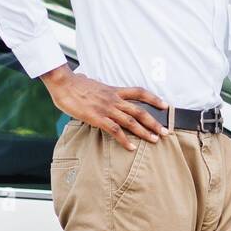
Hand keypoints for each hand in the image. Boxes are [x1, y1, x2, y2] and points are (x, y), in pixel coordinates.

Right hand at [40, 65, 166, 150]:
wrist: (64, 83)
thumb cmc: (74, 84)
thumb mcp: (92, 84)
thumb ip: (99, 89)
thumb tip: (95, 86)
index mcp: (114, 90)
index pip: (139, 92)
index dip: (154, 98)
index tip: (165, 105)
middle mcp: (114, 99)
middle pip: (140, 110)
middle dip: (154, 122)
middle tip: (166, 132)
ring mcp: (106, 109)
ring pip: (131, 121)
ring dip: (144, 132)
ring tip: (155, 140)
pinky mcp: (97, 118)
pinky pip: (115, 130)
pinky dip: (124, 140)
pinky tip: (131, 148)